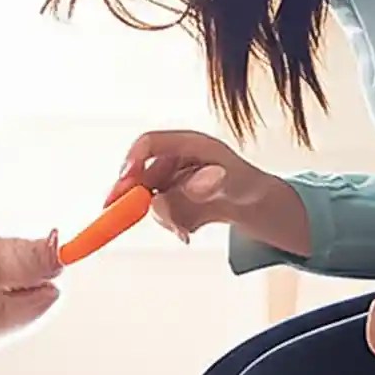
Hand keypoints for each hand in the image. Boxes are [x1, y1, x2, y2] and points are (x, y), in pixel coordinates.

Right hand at [105, 129, 275, 244]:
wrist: (251, 205)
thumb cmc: (245, 184)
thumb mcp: (235, 183)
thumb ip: (213, 184)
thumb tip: (192, 186)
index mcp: (186, 144)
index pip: (149, 143)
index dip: (132, 159)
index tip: (124, 181)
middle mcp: (171, 160)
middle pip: (138, 173)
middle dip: (131, 196)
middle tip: (122, 215)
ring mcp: (168, 181)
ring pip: (147, 199)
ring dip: (161, 217)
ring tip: (184, 230)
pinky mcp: (169, 201)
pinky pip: (160, 215)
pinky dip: (171, 225)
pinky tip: (189, 231)